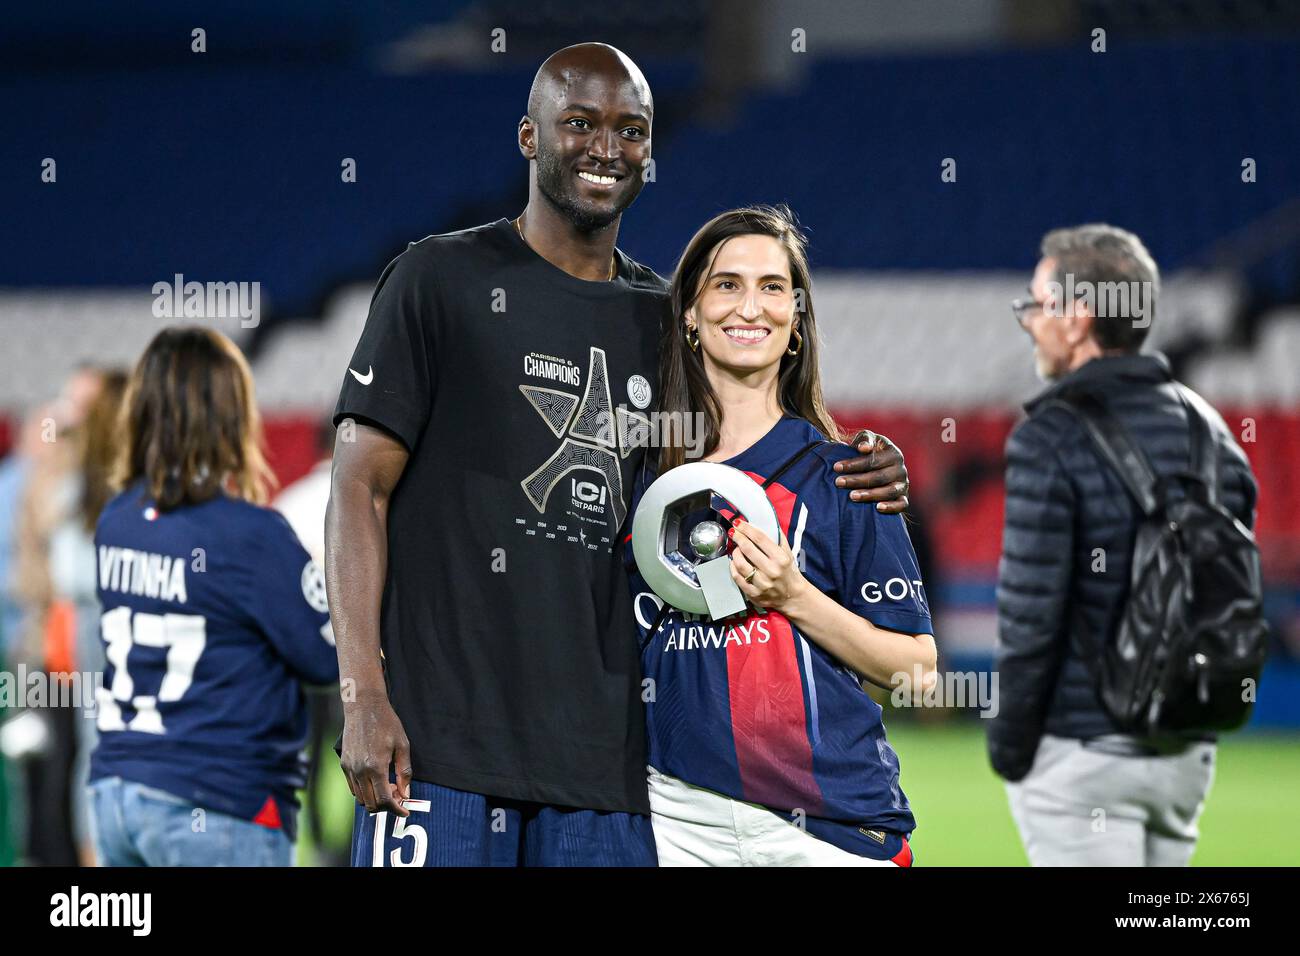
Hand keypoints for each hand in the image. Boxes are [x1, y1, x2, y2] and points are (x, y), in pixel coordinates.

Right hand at [340, 689, 411, 815]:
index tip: (405, 810)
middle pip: (371, 804)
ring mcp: (349, 768)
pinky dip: (365, 791)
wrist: (363, 706)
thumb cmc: (386, 722)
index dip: (396, 809)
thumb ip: (404, 772)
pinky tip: (376, 780)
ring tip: (388, 784)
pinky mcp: (343, 764)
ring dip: (375, 799)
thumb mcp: (402, 745)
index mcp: (375, 767)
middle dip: (387, 805)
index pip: (384, 800)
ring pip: (360, 798)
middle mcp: (359, 771)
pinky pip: (353, 788)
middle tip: (398, 793)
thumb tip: (406, 793)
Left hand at [728, 520, 807, 612]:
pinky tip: (734, 562)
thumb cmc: (789, 572)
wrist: (792, 596)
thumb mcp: (788, 553)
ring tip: (736, 549)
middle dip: (738, 537)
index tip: (739, 523)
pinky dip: (733, 568)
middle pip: (748, 549)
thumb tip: (766, 522)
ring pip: (740, 564)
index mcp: (781, 558)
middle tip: (734, 532)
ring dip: (735, 553)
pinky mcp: (754, 594)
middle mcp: (772, 571)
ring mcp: (762, 584)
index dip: (747, 528)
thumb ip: (777, 538)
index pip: (760, 538)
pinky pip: (737, 578)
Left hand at [833, 430, 908, 513]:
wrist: (878, 465)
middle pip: (879, 477)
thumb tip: (863, 448)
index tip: (836, 467)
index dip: (854, 464)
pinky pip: (901, 504)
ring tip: (851, 496)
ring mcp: (903, 484)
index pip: (873, 460)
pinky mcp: (904, 497)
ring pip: (889, 491)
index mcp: (893, 453)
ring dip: (869, 494)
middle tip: (838, 483)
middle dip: (857, 480)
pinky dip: (891, 506)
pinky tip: (877, 508)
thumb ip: (865, 440)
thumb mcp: (867, 439)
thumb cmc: (868, 451)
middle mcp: (900, 469)